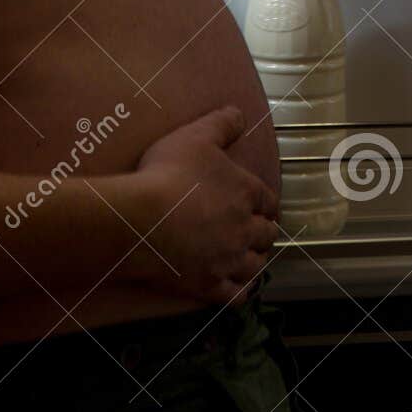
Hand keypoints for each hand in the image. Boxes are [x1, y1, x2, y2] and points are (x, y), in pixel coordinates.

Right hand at [134, 106, 278, 305]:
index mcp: (246, 192)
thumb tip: (241, 114)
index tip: (260, 205)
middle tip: (255, 231)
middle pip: (267, 234)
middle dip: (263, 232)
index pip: (269, 200)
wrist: (142, 219)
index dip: (265, 203)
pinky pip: (236, 296)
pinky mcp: (210, 285)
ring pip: (256, 267)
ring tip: (247, 259)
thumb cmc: (168, 174)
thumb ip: (223, 123)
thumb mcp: (197, 135)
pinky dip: (240, 292)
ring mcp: (229, 260)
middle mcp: (245, 228)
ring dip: (255, 261)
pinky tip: (236, 289)